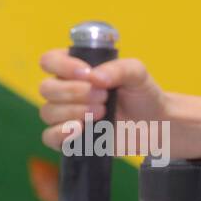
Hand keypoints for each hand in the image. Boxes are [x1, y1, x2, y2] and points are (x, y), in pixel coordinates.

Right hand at [37, 49, 169, 152]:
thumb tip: (94, 77)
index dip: (62, 66)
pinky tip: (80, 129)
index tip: (86, 74)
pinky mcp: (70, 138)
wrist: (154, 124)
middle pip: (46, 88)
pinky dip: (61, 133)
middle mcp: (65, 90)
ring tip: (101, 112)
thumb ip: (118, 68)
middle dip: (73, 92)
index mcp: (75, 69)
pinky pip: (49, 137)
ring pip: (47, 112)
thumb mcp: (136, 73)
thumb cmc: (142, 93)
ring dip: (72, 111)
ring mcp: (66, 115)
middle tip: (103, 96)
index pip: (50, 61)